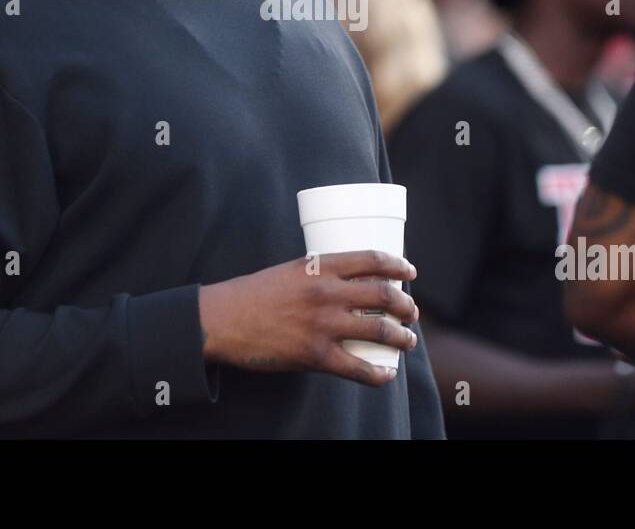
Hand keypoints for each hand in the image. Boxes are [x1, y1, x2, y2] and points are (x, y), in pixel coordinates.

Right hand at [199, 251, 419, 385]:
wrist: (222, 320)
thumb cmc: (253, 294)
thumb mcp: (289, 271)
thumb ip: (317, 275)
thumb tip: (346, 286)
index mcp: (319, 266)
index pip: (371, 259)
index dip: (397, 265)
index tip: (410, 272)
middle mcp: (326, 292)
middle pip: (383, 294)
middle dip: (406, 305)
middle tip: (412, 313)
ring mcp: (323, 325)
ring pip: (379, 330)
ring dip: (401, 337)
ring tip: (408, 340)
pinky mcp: (315, 355)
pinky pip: (357, 368)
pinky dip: (378, 374)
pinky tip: (387, 374)